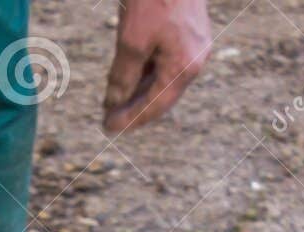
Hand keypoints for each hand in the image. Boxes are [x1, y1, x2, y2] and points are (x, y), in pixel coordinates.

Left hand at [103, 0, 210, 134]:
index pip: (155, 106)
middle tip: (110, 119)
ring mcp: (195, 45)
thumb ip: (123, 76)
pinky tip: (131, 76)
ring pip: (164, 78)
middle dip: (135, 108)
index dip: (130, 119)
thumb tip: (115, 102)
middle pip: (162, 96)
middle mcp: (195, 59)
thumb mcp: (131, 40)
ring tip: (116, 100)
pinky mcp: (190, 31)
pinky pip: (168, 61)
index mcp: (184, 67)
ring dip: (140, 91)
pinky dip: (148, 71)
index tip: (108, 127)